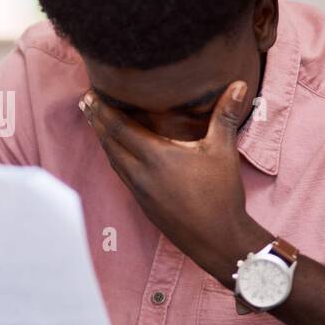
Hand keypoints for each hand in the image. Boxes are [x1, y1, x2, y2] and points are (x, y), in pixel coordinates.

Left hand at [79, 80, 269, 287]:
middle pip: (109, 142)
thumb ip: (225, 115)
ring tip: (95, 123)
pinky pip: (121, 174)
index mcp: (155, 157)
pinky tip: (116, 153)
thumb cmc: (221, 195)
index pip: (120, 128)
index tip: (90, 94)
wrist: (217, 239)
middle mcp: (140, 173)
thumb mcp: (223, 151)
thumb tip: (240, 84)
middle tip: (84, 102)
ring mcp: (139, 191)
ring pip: (113, 160)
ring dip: (102, 139)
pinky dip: (114, 158)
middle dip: (96, 121)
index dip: (103, 110)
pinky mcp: (143, 204)